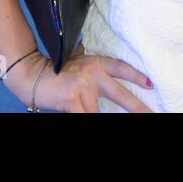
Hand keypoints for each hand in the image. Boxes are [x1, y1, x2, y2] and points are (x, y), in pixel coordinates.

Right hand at [4, 51, 154, 112]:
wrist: (32, 75)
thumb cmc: (55, 71)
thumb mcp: (78, 63)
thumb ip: (93, 71)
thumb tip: (108, 81)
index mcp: (96, 63)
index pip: (122, 69)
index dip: (137, 76)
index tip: (151, 85)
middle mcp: (93, 73)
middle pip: (120, 93)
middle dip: (137, 107)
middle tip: (150, 114)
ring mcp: (83, 87)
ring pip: (99, 111)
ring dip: (98, 115)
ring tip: (94, 110)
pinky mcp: (73, 100)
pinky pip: (86, 116)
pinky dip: (89, 118)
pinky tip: (89, 115)